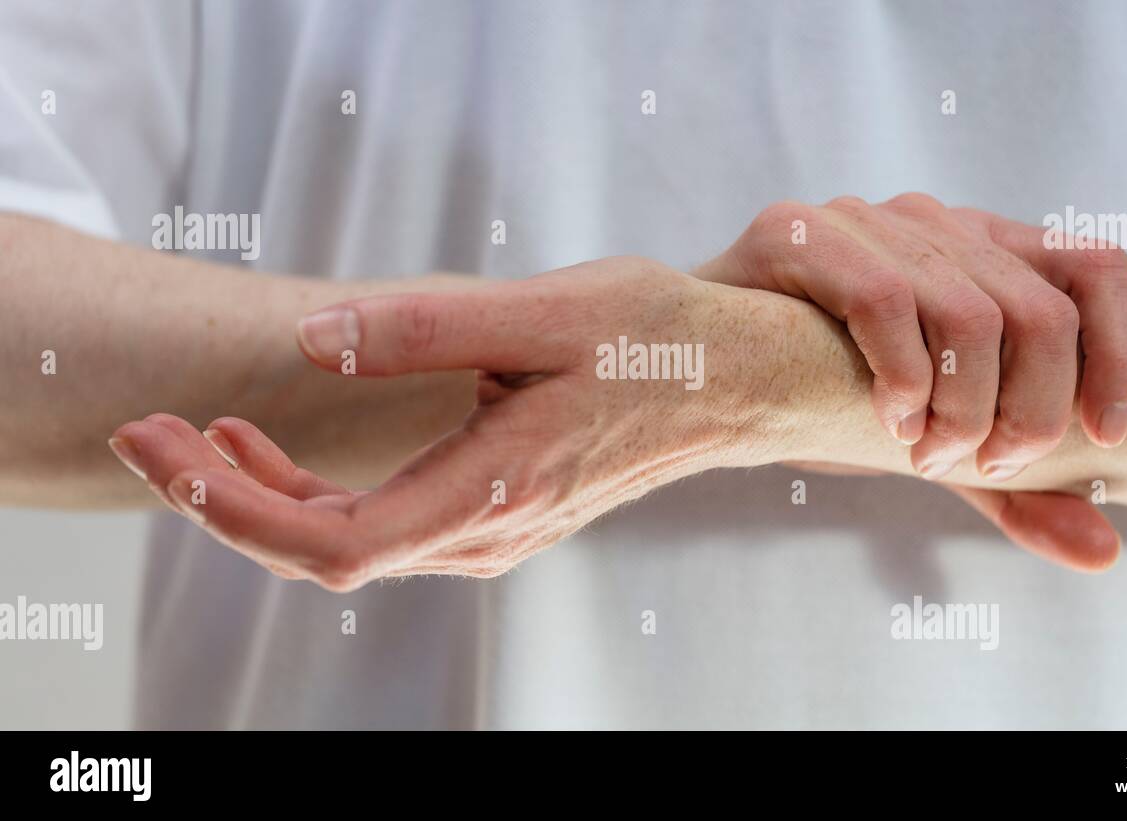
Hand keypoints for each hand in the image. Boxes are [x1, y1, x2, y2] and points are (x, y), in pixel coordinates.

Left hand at [110, 256, 1118, 589]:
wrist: (736, 379)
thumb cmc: (658, 340)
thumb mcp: (545, 311)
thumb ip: (427, 327)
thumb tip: (317, 341)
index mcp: (496, 490)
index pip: (331, 542)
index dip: (231, 508)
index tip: (167, 446)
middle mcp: (488, 533)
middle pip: (323, 553)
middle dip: (223, 501)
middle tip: (156, 434)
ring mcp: (493, 534)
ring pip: (349, 547)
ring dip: (265, 500)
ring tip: (210, 435)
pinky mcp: (497, 515)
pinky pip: (383, 528)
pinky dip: (316, 497)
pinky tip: (284, 447)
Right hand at [696, 194, 1126, 479]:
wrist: (706, 369)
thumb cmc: (828, 399)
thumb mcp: (938, 444)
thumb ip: (1015, 489)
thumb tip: (1106, 552)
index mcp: (982, 249)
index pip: (1097, 268)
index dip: (1122, 356)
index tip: (1103, 438)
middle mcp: (935, 221)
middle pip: (1044, 314)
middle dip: (1031, 415)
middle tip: (985, 466)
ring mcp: (868, 220)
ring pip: (974, 317)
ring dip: (965, 412)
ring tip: (927, 455)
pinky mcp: (802, 233)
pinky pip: (888, 305)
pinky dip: (904, 382)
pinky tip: (888, 422)